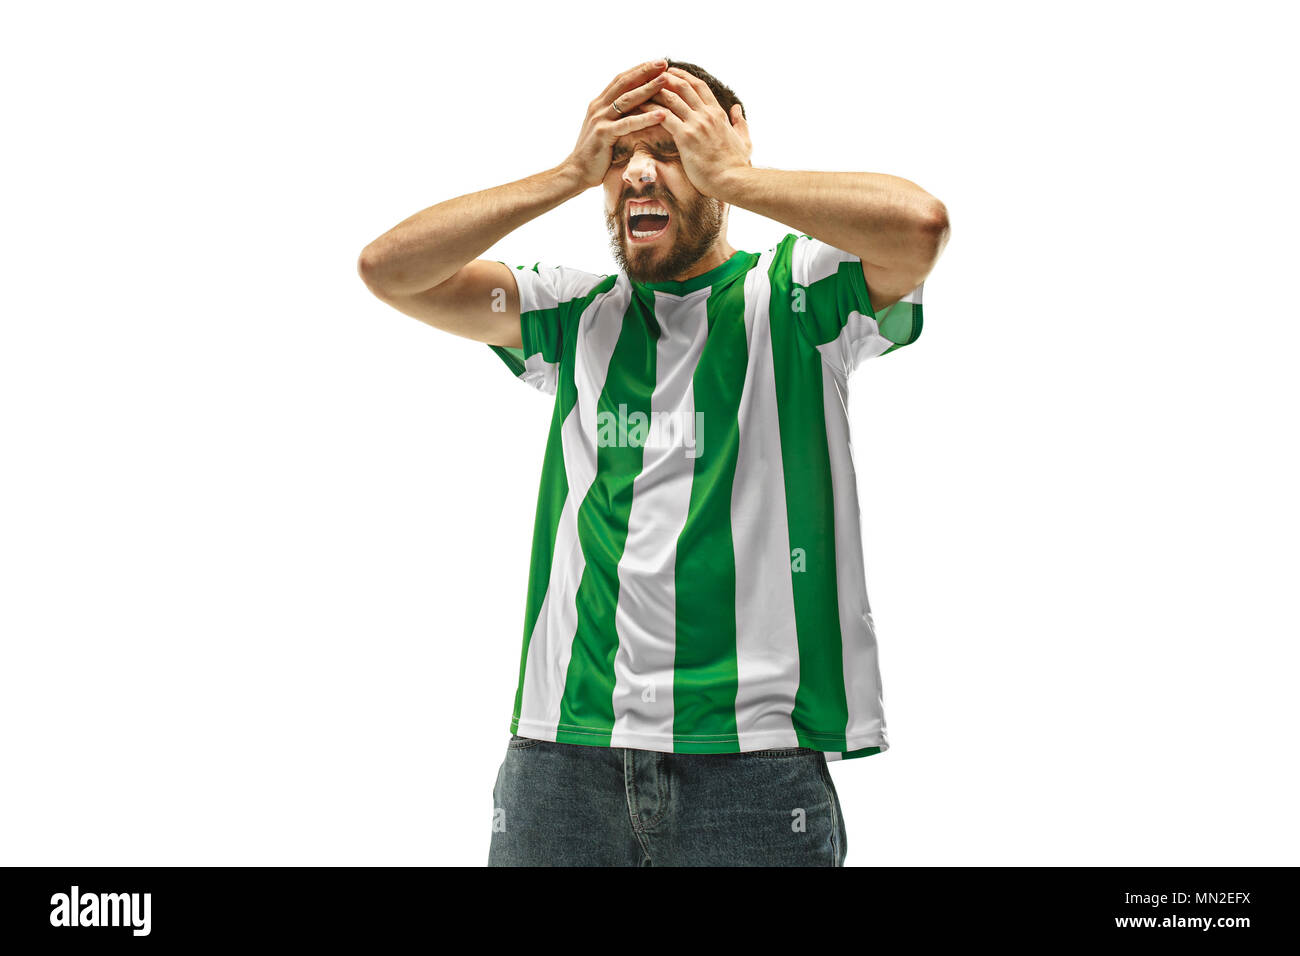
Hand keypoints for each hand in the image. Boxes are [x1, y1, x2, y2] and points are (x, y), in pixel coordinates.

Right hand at [561, 60, 671, 189]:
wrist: (576, 172)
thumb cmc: (595, 154)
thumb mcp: (605, 129)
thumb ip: (616, 117)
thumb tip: (636, 109)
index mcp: (599, 103)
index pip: (621, 80)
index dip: (639, 69)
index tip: (657, 63)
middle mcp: (598, 107)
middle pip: (624, 83)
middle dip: (645, 72)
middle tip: (664, 63)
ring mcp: (600, 119)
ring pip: (627, 99)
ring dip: (648, 89)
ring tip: (665, 81)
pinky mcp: (603, 134)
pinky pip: (628, 124)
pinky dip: (645, 119)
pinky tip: (662, 115)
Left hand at [637, 66, 752, 197]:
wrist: (734, 180)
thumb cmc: (737, 165)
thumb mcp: (744, 139)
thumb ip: (740, 122)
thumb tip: (737, 108)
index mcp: (718, 113)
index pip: (699, 86)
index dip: (684, 77)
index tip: (672, 72)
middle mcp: (706, 114)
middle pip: (683, 86)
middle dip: (665, 78)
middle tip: (650, 76)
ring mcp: (696, 124)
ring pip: (672, 98)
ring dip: (655, 92)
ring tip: (640, 90)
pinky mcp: (686, 137)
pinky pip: (664, 117)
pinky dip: (650, 111)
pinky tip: (639, 110)